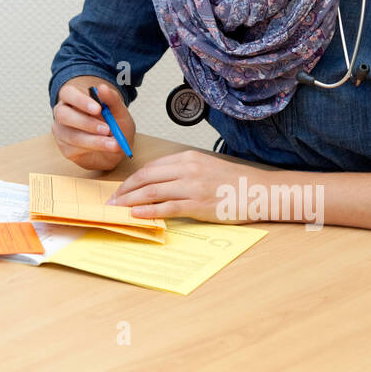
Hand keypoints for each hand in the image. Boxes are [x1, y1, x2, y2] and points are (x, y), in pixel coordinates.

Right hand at [51, 77, 135, 171]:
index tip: (98, 108)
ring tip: (112, 143)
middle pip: (63, 115)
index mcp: (73, 98)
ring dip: (93, 140)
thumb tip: (102, 88)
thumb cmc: (114, 123)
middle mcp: (63, 113)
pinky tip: (105, 148)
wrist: (115, 145)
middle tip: (107, 129)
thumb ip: (112, 99)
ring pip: (70, 135)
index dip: (80, 100)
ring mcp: (62, 132)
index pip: (68, 93)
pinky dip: (93, 149)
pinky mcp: (65, 148)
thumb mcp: (119, 111)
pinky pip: (74, 149)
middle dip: (85, 122)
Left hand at [106, 149, 255, 222]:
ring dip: (130, 201)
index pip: (151, 167)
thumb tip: (160, 183)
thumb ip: (183, 172)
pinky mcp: (198, 204)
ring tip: (117, 209)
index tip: (121, 188)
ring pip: (152, 192)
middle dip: (125, 189)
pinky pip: (167, 207)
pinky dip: (148, 211)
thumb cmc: (234, 182)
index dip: (132, 179)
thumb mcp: (206, 167)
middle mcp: (187, 169)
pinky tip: (136, 214)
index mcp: (188, 157)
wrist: (259, 191)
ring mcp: (192, 186)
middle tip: (112, 200)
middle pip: (146, 177)